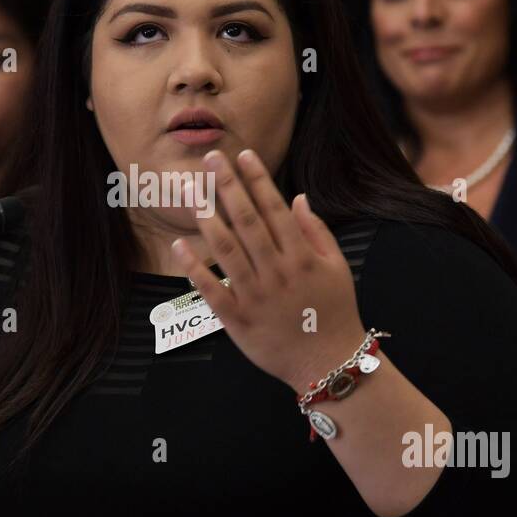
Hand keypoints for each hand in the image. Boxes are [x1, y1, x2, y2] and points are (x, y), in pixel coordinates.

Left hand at [173, 148, 367, 392]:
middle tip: (211, 159)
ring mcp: (256, 296)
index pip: (275, 208)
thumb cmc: (335, 311)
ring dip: (207, 218)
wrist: (328, 362)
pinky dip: (194, 268)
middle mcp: (277, 272)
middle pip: (247, 222)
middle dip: (228, 186)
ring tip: (192, 191)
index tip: (242, 155)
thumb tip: (298, 198)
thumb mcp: (337, 267)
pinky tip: (179, 245)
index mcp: (302, 257)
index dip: (257, 180)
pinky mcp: (238, 320)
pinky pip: (212, 291)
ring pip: (226, 250)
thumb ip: (317, 231)